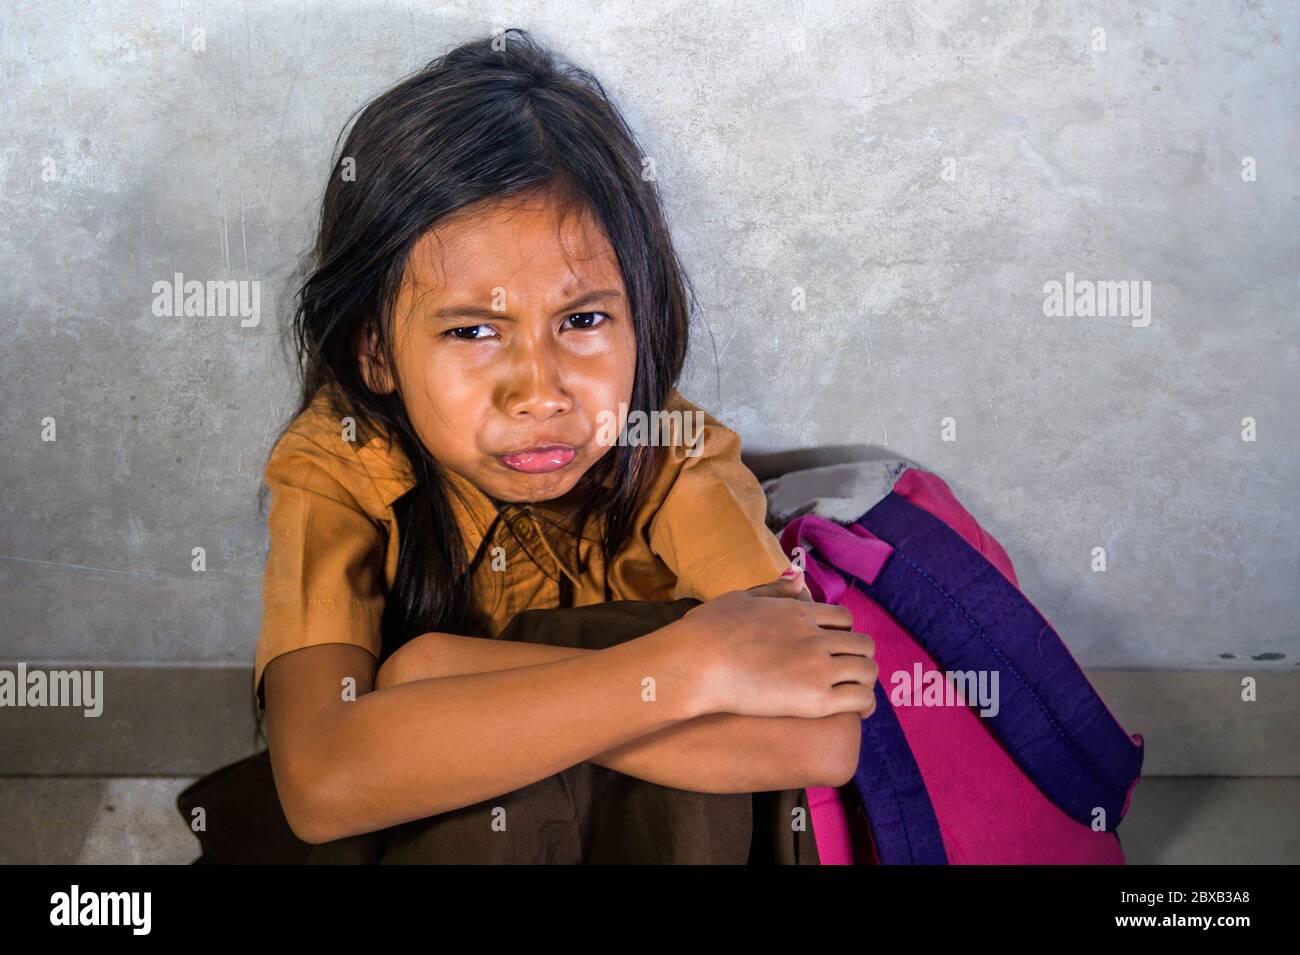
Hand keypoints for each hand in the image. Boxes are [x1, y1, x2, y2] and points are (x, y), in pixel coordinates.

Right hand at [681, 570, 877, 720]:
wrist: (697, 663)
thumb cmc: (708, 631)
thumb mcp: (742, 598)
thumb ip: (774, 590)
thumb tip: (798, 578)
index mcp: (799, 612)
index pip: (843, 619)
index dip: (844, 634)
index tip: (835, 648)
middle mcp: (815, 637)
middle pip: (862, 643)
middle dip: (858, 657)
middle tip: (847, 672)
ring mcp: (818, 667)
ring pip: (867, 670)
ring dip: (864, 680)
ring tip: (855, 693)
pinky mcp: (815, 699)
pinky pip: (860, 699)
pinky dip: (864, 705)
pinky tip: (857, 711)